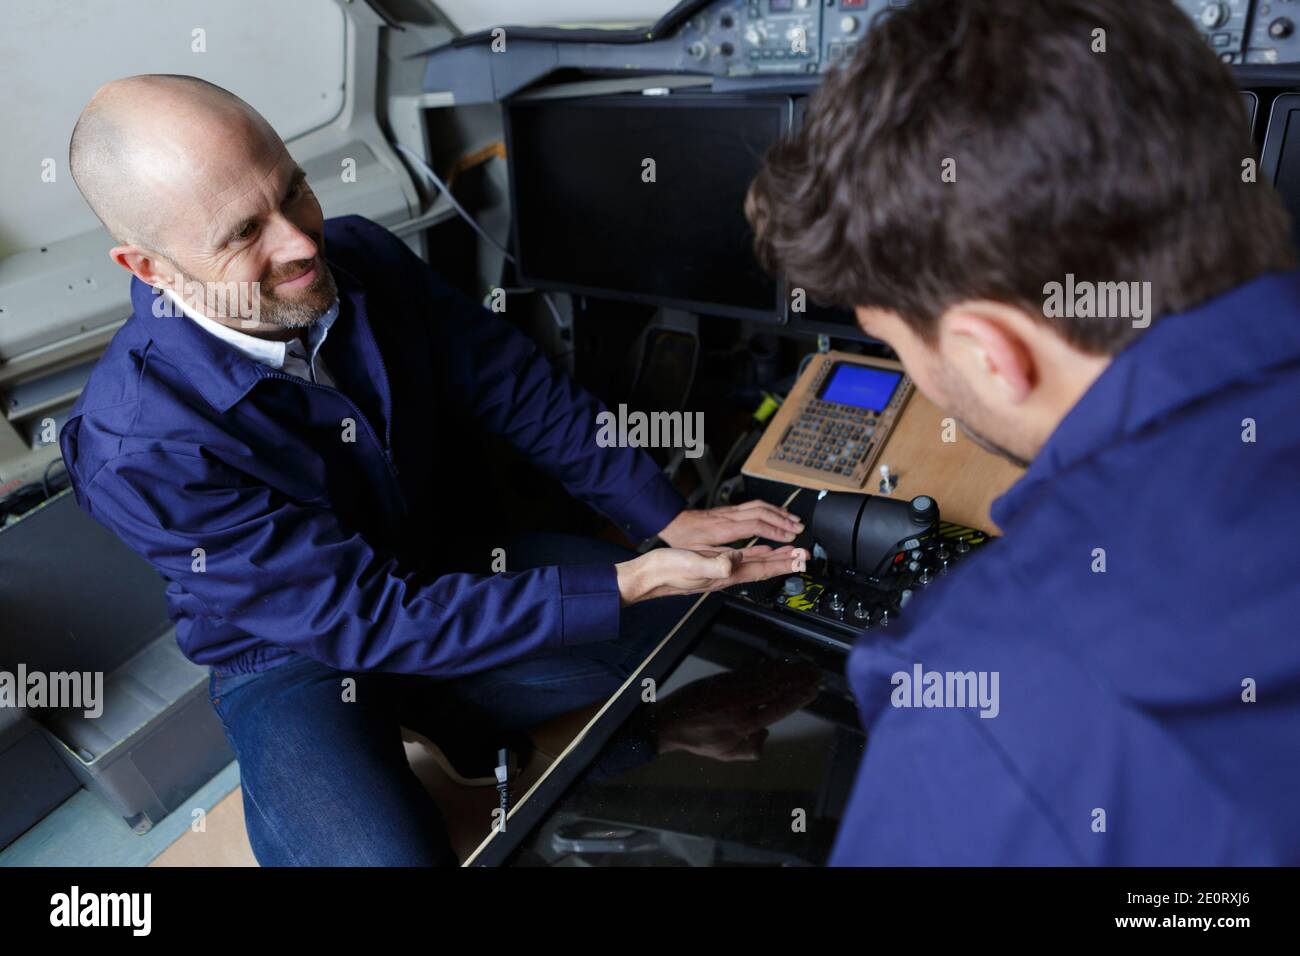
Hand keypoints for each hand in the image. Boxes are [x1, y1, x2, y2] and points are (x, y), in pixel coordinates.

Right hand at [615, 544, 807, 605]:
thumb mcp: (692, 565)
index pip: (761, 569)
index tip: (800, 560)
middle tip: (804, 556)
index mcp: (725, 574)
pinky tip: (758, 550)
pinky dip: (754, 553)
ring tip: (790, 553)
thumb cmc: (667, 571)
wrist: (648, 575)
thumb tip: (734, 560)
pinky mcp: (712, 562)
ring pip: (754, 562)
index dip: (783, 565)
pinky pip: (740, 558)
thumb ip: (715, 564)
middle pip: (763, 567)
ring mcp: (720, 568)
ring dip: (774, 557)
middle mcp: (726, 573)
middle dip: (785, 562)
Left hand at [652, 661, 822, 761]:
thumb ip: (752, 749)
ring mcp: (731, 689)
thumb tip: (766, 734)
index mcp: (745, 725)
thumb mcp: (727, 754)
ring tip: (802, 664)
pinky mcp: (721, 679)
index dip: (797, 698)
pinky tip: (776, 661)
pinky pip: (748, 671)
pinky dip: (764, 665)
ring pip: (763, 677)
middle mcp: (741, 705)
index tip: (813, 690)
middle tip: (815, 672)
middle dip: (797, 679)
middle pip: (775, 688)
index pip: (778, 708)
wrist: (670, 722)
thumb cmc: (699, 740)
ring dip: (785, 669)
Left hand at [657, 500, 804, 548]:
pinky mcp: (731, 510)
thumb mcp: (696, 553)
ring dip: (779, 513)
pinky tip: (777, 513)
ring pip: (760, 506)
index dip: (775, 530)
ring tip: (795, 521)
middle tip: (800, 529)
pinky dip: (771, 509)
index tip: (790, 537)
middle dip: (784, 520)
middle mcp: (730, 517)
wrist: (672, 520)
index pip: (756, 525)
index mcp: (724, 528)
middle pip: (762, 512)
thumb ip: (716, 558)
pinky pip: (755, 506)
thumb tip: (737, 561)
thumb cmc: (684, 538)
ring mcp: (731, 511)